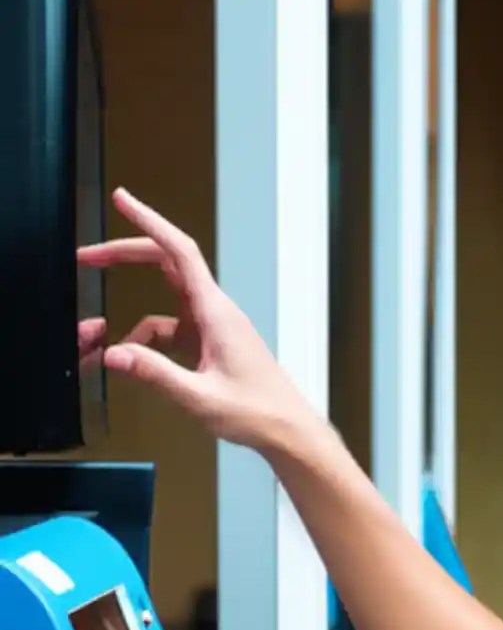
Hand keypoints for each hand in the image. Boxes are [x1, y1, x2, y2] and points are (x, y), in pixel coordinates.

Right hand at [77, 188, 321, 452]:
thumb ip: (156, 374)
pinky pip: (172, 328)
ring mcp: (214, 325)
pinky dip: (147, 338)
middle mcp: (216, 310)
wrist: (288, 428)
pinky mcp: (211, 342)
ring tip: (98, 327)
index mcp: (216, 312)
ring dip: (132, 307)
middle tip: (86, 256)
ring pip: (167, 298)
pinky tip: (133, 359)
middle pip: (169, 264)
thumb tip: (114, 354)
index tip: (123, 200)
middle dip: (127, 254)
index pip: (180, 252)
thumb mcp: (200, 397)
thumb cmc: (257, 411)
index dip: (150, 222)